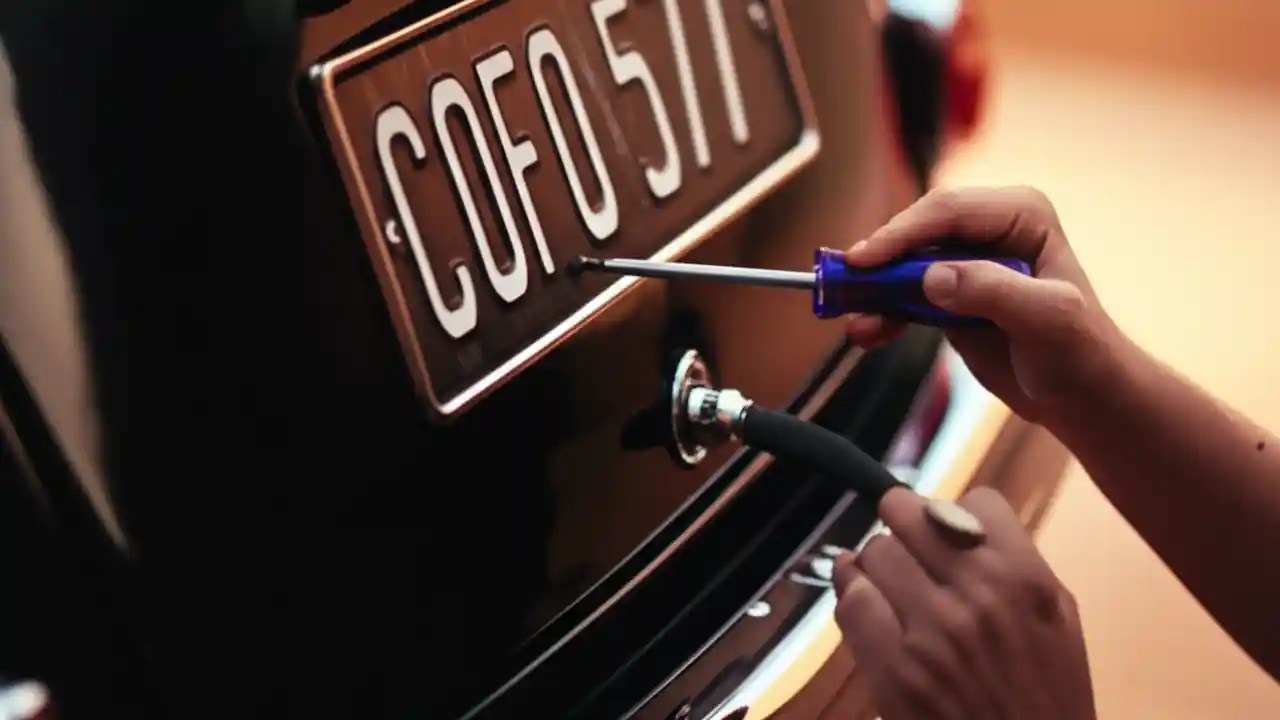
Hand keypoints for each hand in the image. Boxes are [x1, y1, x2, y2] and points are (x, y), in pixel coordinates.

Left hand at [833, 487, 1095, 719]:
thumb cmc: (1046, 695)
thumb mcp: (1056, 618)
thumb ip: (1014, 562)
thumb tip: (958, 518)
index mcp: (1024, 579)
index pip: (974, 501)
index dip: (958, 514)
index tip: (950, 532)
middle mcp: (976, 594)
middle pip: (908, 513)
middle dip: (905, 523)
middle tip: (907, 542)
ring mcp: (929, 629)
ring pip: (875, 552)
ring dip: (878, 563)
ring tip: (890, 580)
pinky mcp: (892, 666)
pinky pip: (851, 600)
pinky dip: (851, 592)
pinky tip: (860, 593)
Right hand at [845, 186, 1131, 422]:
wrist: (1082, 397)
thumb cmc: (1081, 352)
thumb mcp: (1049, 318)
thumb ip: (993, 291)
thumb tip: (931, 276)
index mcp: (1020, 215)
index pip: (947, 211)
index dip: (901, 233)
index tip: (864, 260)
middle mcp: (989, 230)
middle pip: (917, 233)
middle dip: (879, 261)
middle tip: (844, 285)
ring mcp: (966, 263)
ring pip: (902, 266)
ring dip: (873, 291)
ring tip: (852, 319)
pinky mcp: (949, 297)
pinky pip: (902, 298)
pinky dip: (882, 314)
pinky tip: (868, 333)